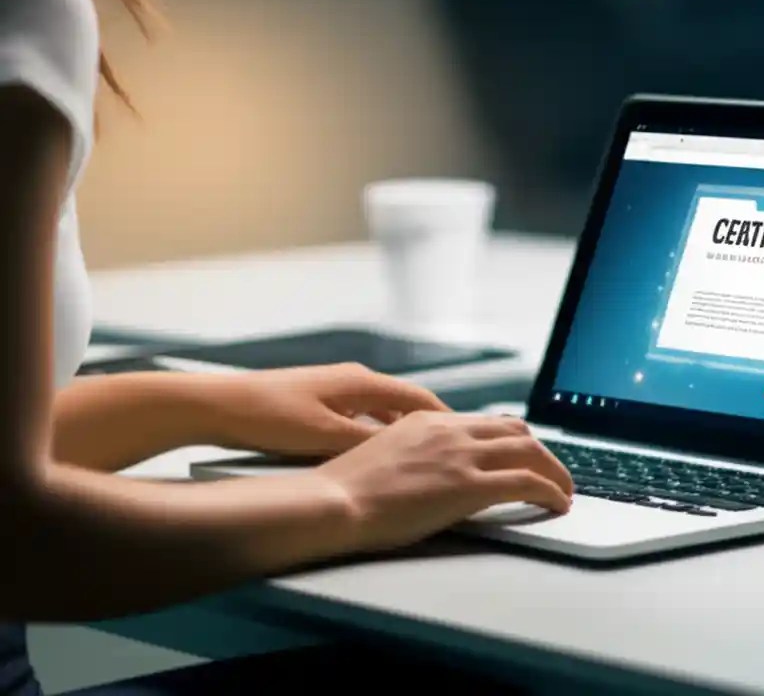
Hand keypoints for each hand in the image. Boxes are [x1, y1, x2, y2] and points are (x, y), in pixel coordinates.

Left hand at [207, 363, 450, 456]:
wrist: (218, 405)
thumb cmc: (270, 418)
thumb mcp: (326, 437)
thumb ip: (370, 443)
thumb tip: (410, 453)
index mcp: (362, 383)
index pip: (421, 399)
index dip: (448, 421)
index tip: (471, 439)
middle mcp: (354, 380)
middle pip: (406, 403)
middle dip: (432, 426)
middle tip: (454, 450)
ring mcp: (336, 389)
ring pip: (384, 411)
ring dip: (404, 431)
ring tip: (422, 457)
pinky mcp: (319, 401)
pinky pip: (363, 416)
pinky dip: (379, 433)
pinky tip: (377, 454)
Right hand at [317, 410, 573, 552]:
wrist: (334, 502)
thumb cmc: (347, 489)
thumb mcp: (385, 453)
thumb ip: (416, 451)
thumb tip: (433, 466)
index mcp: (429, 421)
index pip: (487, 421)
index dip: (514, 440)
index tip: (526, 455)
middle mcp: (450, 430)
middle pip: (516, 430)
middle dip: (542, 452)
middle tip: (553, 473)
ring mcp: (461, 455)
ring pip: (530, 451)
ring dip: (555, 471)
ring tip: (564, 491)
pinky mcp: (468, 485)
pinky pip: (526, 482)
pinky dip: (550, 491)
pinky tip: (557, 504)